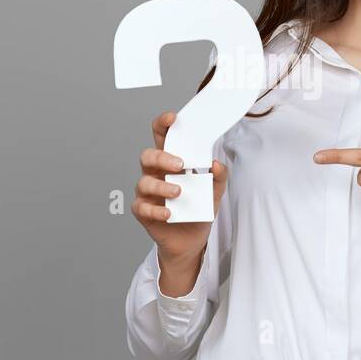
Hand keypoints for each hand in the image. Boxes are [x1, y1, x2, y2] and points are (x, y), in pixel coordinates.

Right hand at [132, 109, 228, 266]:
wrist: (191, 240)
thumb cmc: (198, 209)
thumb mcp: (215, 192)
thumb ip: (219, 177)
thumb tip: (217, 164)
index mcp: (170, 162)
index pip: (162, 137)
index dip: (163, 124)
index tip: (173, 119)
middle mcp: (155, 174)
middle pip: (148, 156)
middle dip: (162, 157)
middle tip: (181, 165)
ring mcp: (147, 193)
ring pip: (144, 181)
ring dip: (162, 186)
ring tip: (179, 192)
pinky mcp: (143, 211)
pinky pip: (142, 206)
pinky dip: (156, 209)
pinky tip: (169, 213)